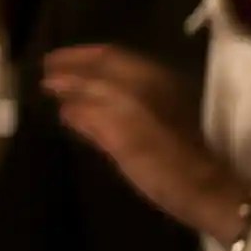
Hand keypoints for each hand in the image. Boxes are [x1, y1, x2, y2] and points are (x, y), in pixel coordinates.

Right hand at [42, 45, 249, 243]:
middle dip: (78, 63)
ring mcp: (159, 97)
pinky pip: (125, 91)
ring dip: (88, 75)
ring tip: (62, 84)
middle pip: (110, 63)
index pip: (103, 59)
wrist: (205, 191)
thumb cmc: (163, 166)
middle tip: (48, 68)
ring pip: (117, 76)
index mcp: (143, 82)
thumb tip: (64, 105)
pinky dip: (101, 91)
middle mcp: (152, 82)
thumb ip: (93, 116)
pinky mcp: (163, 115)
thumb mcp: (123, 141)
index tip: (45, 65)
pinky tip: (87, 105)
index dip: (72, 60)